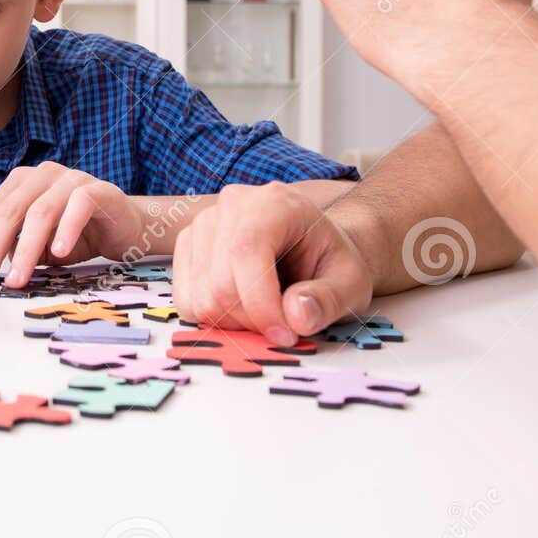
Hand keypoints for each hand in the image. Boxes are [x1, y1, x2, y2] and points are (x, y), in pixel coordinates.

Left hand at [0, 162, 148, 287]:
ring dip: (25, 249)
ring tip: (17, 279)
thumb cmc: (79, 236)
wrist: (128, 228)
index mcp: (21, 184)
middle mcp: (42, 175)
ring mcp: (70, 178)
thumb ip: (17, 252)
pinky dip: (66, 230)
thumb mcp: (41, 248)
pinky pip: (78, 206)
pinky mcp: (98, 188)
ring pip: (40, 212)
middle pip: (9, 212)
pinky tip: (58, 253)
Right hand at [171, 183, 373, 344]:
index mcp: (275, 202)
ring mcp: (203, 223)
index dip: (261, 303)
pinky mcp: (188, 246)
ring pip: (200, 296)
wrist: (312, 249)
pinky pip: (186, 300)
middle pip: (220, 282)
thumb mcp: (351, 283)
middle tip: (282, 327)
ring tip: (264, 313)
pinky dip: (213, 318)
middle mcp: (232, 205)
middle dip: (252, 320)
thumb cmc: (330, 263)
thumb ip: (329, 299)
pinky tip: (241, 307)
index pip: (246, 250)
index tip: (286, 335)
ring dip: (233, 322)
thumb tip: (297, 316)